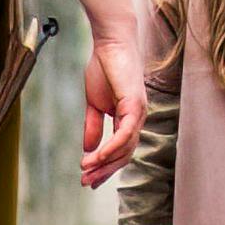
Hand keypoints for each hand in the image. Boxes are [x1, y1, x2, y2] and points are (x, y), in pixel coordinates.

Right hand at [61, 0, 149, 183]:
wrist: (111, 41)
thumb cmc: (104, 66)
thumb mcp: (94, 103)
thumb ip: (93, 126)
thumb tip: (89, 149)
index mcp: (129, 118)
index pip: (120, 150)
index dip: (105, 166)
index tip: (88, 179)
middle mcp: (138, 118)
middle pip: (125, 155)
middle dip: (104, 171)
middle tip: (86, 183)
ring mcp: (139, 112)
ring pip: (126, 148)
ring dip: (105, 163)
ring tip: (86, 171)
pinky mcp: (135, 104)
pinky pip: (125, 133)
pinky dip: (111, 147)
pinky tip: (96, 157)